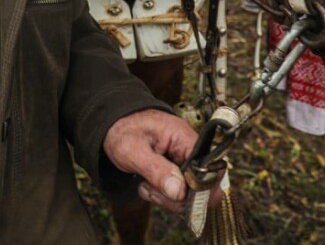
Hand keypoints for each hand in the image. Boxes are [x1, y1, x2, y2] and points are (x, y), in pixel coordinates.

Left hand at [102, 109, 223, 213]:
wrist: (114, 125)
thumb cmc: (123, 130)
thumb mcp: (133, 150)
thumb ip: (157, 170)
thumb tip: (179, 192)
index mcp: (185, 139)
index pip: (210, 170)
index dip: (198, 189)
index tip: (176, 196)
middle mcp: (191, 151)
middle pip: (202, 187)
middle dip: (177, 198)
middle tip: (152, 190)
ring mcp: (185, 163)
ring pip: (190, 195)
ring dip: (166, 198)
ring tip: (146, 185)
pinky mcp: (178, 172)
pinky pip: (179, 194)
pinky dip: (163, 196)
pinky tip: (147, 186)